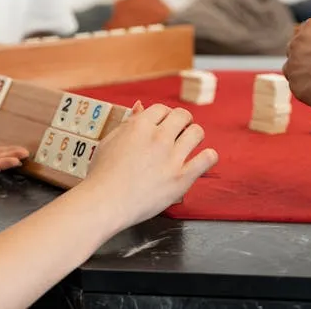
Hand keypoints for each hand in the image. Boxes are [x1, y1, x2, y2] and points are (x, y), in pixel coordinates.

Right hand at [81, 102, 217, 227]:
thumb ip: (128, 123)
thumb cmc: (102, 174)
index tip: (165, 124)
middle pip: (183, 116)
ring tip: (190, 144)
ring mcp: (172, 158)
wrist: (105, 202)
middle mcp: (158, 138)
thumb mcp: (109, 141)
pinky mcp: (182, 178)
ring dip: (195, 135)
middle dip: (183, 121)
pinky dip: (208, 156)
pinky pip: (207, 158)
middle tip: (181, 130)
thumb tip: (140, 107)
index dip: (165, 115)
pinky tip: (203, 159)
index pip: (162, 109)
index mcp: (139, 126)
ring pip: (197, 133)